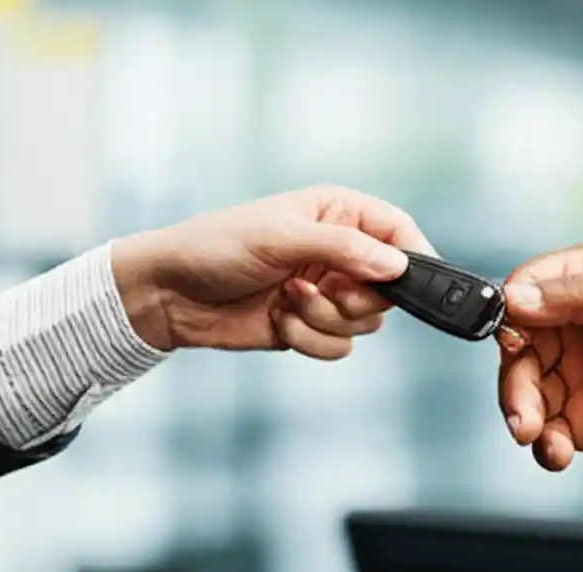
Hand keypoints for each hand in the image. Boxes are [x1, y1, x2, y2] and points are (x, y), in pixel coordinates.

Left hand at [110, 186, 432, 356]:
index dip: (412, 257)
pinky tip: (278, 322)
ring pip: (365, 323)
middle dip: (354, 298)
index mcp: (339, 213)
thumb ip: (344, 248)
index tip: (409, 281)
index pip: (399, 231)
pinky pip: (340, 346)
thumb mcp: (281, 237)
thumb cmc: (216, 247)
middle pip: (388, 288)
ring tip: (286, 300)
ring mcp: (327, 292)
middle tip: (322, 288)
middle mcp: (340, 253)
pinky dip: (310, 341)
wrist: (169, 295)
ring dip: (325, 320)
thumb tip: (397, 267)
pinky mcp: (311, 326)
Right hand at [497, 241, 582, 478]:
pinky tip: (556, 451)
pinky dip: (543, 444)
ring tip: (534, 433)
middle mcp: (573, 325)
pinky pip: (544, 430)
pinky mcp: (579, 418)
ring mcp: (573, 373)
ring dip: (521, 413)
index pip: (527, 287)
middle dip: (513, 378)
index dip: (511, 310)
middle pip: (516, 345)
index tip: (511, 336)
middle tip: (523, 406)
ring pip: (522, 390)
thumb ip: (576, 295)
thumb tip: (514, 296)